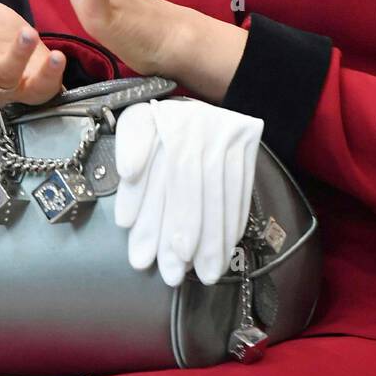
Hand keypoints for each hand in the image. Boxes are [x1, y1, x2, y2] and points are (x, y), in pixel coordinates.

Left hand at [113, 98, 262, 286]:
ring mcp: (228, 133)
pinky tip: (227, 246)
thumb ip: (130, 148)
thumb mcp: (136, 124)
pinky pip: (243, 188)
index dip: (165, 215)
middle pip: (197, 186)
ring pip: (223, 191)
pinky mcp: (247, 142)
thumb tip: (128, 172)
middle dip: (189, 235)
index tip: (157, 253)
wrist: (193, 102)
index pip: (171, 175)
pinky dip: (235, 221)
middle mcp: (202, 126)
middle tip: (176, 274)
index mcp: (172, 122)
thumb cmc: (158, 122)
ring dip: (215, 237)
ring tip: (206, 271)